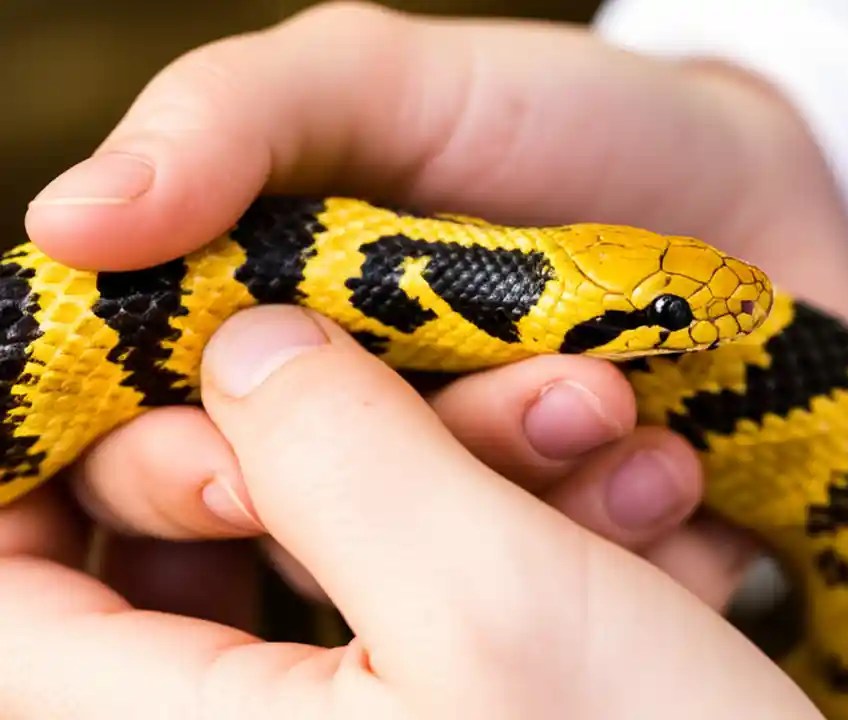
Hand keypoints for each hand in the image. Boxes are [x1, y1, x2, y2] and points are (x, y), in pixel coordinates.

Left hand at [0, 305, 822, 717]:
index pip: (3, 590)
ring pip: (316, 561)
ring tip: (587, 430)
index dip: (31, 458)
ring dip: (433, 467)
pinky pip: (410, 600)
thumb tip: (242, 345)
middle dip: (285, 438)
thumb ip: (334, 450)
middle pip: (170, 556)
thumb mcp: (494, 600)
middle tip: (397, 374)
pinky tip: (625, 505)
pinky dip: (493, 528)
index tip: (130, 352)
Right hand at [12, 0, 847, 701]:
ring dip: (515, 497)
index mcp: (266, 347)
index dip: (175, 469)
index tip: (243, 458)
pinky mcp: (574, 564)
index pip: (147, 454)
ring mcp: (463, 513)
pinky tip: (671, 466)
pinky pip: (561, 606)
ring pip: (430, 584)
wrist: (744, 189)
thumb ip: (235, 118)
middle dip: (376, 485)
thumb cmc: (552, 124)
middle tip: (515, 396)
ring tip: (608, 402)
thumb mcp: (389, 81)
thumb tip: (69, 225)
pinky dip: (615, 542)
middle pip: (285, 540)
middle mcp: (351, 451)